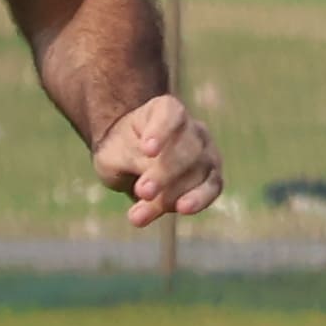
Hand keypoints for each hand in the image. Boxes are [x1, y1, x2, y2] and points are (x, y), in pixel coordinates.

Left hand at [90, 92, 219, 227]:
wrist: (130, 157)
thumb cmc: (120, 150)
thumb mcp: (112, 153)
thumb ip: (131, 163)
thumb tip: (149, 194)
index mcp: (166, 111)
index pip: (169, 116)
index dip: (161, 132)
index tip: (148, 150)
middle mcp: (193, 129)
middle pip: (187, 150)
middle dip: (165, 174)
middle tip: (143, 191)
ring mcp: (206, 153)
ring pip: (197, 173)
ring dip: (171, 195)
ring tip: (139, 215)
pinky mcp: (212, 178)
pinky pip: (211, 188)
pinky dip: (198, 200)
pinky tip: (182, 209)